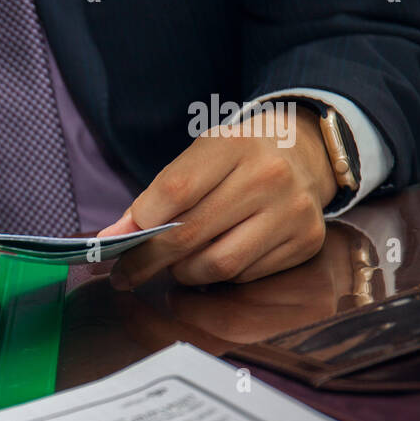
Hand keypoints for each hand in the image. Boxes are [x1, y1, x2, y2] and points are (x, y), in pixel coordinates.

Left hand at [101, 106, 336, 288]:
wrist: (302, 154)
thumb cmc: (234, 159)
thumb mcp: (194, 160)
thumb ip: (153, 198)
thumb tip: (112, 239)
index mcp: (235, 144)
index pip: (174, 191)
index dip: (139, 223)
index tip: (115, 245)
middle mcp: (269, 176)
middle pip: (189, 234)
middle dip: (147, 260)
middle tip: (126, 273)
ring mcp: (293, 211)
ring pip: (217, 265)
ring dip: (184, 273)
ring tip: (176, 263)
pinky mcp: (307, 241)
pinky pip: (245, 276)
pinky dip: (219, 275)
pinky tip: (215, 257)